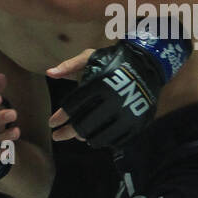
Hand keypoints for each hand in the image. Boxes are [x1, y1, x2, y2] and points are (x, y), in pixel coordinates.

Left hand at [48, 39, 182, 148]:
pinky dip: (104, 140)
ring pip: (99, 136)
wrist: (148, 65)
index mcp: (99, 83)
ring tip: (79, 136)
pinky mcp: (138, 123)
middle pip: (84, 125)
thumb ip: (69, 65)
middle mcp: (113, 100)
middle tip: (57, 136)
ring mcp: (127, 114)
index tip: (51, 123)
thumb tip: (48, 73)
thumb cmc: (114, 60)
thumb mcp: (91, 57)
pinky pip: (116, 140)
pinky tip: (96, 137)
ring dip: (85, 138)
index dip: (60, 116)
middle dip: (67, 132)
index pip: (73, 106)